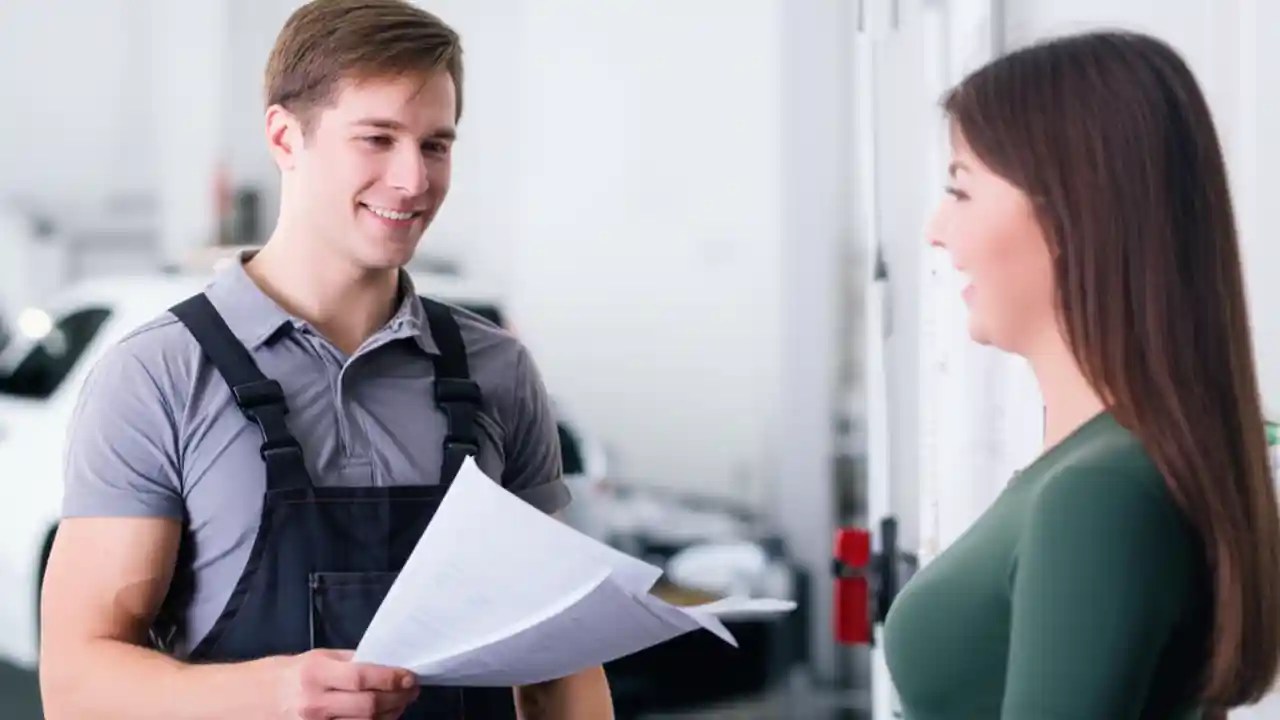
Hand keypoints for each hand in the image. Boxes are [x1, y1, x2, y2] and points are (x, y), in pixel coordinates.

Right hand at [273, 649, 419, 718]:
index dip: (392, 679)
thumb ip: (346, 661)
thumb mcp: (310, 658)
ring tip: (399, 703)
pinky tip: (379, 718)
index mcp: (315, 673)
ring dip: (389, 715)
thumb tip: (381, 661)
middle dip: (398, 698)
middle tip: (411, 690)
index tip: (410, 676)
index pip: (362, 677)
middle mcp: (314, 702)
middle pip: (368, 706)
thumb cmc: (276, 675)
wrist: (238, 701)